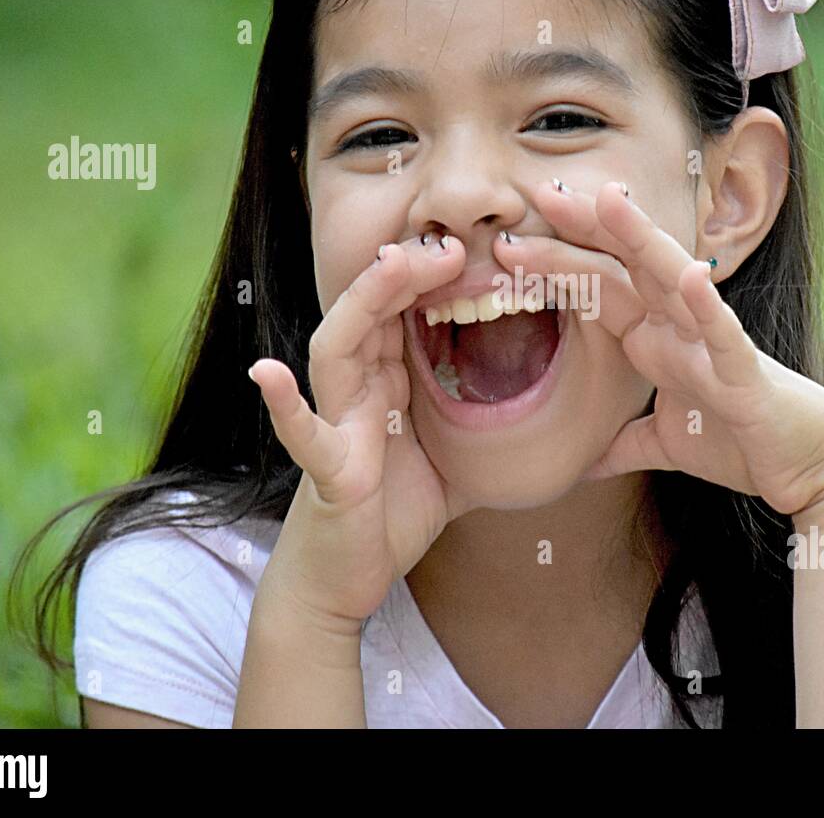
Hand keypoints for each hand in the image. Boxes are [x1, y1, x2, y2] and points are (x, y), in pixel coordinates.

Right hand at [247, 232, 467, 629]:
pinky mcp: (326, 470)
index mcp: (388, 384)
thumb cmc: (394, 514)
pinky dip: (285, 405)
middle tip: (450, 245)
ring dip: (363, 305)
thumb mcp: (457, 459)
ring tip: (391, 266)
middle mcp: (356, 393)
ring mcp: (337, 426)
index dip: (435, 277)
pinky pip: (302, 433)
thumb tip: (556, 410)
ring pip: (335, 350)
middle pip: (371, 313)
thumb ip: (487, 427)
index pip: (405, 312)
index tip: (478, 251)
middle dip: (406, 272)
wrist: (346, 579)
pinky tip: (266, 374)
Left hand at [493, 179, 823, 515]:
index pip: (600, 289)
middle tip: (538, 195)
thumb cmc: (742, 444)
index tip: (508, 242)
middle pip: (625, 268)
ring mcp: (712, 345)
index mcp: (657, 340)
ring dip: (642, 240)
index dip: (558, 262)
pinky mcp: (744, 375)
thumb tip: (580, 463)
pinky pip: (724, 337)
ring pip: (672, 281)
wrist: (810, 467)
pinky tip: (690, 279)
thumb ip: (622, 445)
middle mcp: (681, 330)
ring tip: (608, 201)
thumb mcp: (664, 444)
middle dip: (584, 232)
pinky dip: (708, 308)